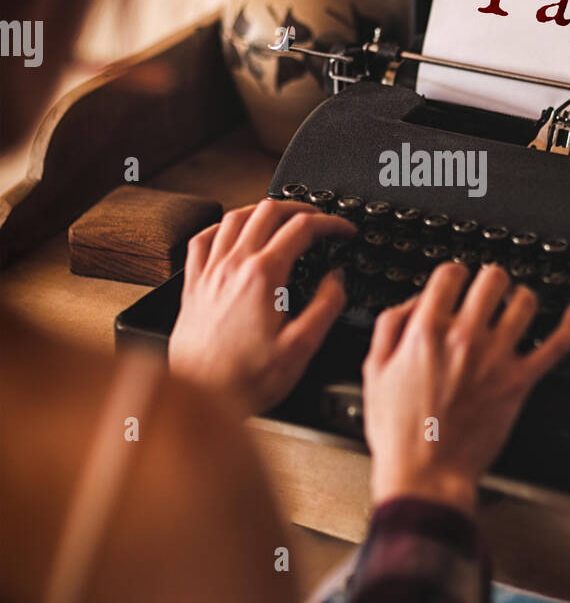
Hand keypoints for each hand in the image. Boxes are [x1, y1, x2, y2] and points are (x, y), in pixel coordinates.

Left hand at [168, 199, 354, 414]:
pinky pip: (202, 240)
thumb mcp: (301, 348)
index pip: (302, 228)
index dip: (330, 223)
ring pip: (234, 217)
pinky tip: (230, 234)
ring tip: (280, 216)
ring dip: (262, 210)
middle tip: (318, 218)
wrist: (201, 395)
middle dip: (300, 207)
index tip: (343, 231)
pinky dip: (220, 228)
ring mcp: (210, 272)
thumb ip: (325, 307)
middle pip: (268, 211)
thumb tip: (336, 280)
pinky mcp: (193, 285)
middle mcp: (233, 266)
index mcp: (263, 276)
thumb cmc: (245, 379)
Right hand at [362, 262, 569, 515]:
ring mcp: (496, 358)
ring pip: (524, 303)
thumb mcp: (374, 370)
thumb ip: (391, 325)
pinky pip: (556, 345)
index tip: (456, 281)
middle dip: (490, 280)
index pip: (451, 274)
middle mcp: (465, 338)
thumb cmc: (399, 432)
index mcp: (427, 331)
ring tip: (516, 303)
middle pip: (492, 279)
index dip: (454, 274)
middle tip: (488, 290)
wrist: (425, 474)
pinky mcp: (519, 382)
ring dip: (521, 298)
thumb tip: (415, 300)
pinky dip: (569, 324)